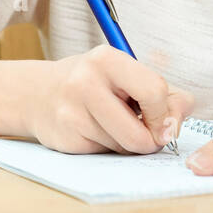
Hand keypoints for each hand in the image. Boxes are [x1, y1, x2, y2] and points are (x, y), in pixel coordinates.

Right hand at [27, 45, 194, 154]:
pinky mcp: (65, 137)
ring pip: (123, 147)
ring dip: (128, 144)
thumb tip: (174, 127)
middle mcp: (86, 82)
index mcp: (107, 59)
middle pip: (139, 134)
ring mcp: (72, 112)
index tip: (160, 118)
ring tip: (114, 125)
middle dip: (150, 140)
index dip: (164, 113)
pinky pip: (105, 154)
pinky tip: (96, 132)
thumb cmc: (94, 84)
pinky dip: (109, 147)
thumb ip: (167, 97)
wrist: (38, 94)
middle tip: (145, 132)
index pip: (154, 92)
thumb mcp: (129, 76)